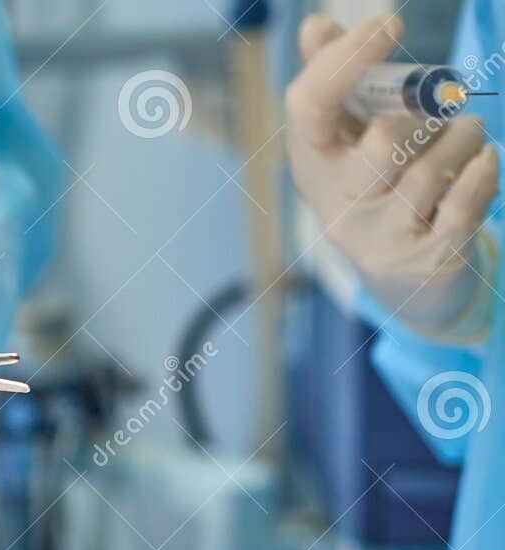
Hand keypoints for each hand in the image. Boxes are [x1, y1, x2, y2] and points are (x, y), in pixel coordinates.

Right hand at [285, 14, 498, 333]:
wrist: (406, 279)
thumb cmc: (379, 189)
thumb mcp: (349, 141)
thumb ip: (334, 83)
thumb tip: (316, 25)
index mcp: (313, 165)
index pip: (308, 107)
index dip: (345, 59)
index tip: (388, 25)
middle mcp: (338, 206)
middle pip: (384, 139)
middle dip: (429, 112)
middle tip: (443, 108)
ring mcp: (381, 237)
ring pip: (434, 167)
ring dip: (465, 137)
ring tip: (465, 138)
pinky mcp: (427, 257)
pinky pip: (468, 199)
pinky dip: (485, 169)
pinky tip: (481, 163)